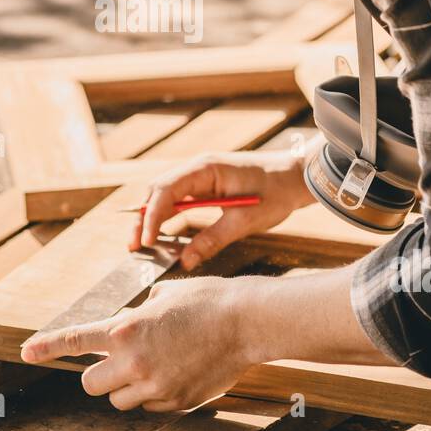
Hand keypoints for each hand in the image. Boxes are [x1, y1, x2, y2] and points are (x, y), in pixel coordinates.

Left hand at [20, 276, 257, 411]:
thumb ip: (138, 315)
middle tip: (118, 361)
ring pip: (118, 400)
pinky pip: (148, 407)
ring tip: (154, 365)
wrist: (246, 322)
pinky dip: (153, 395)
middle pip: (90, 384)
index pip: (75, 340)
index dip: (46, 348)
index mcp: (125, 329)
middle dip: (99, 374)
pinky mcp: (175, 402)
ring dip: (126, 387)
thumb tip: (132, 325)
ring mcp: (154, 386)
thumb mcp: (164, 295)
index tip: (25, 353)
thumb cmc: (207, 300)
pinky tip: (176, 373)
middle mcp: (133, 360)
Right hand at [134, 149, 315, 270]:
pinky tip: (164, 235)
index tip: (146, 241)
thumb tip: (185, 261)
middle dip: (144, 218)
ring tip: (143, 243)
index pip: (166, 190)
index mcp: (205, 169)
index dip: (151, 217)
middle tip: (134, 247)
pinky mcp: (207, 185)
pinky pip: (180, 199)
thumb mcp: (244, 222)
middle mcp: (198, 168)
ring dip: (153, 217)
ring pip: (166, 194)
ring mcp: (202, 176)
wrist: (296, 177)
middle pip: (159, 191)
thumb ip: (212, 240)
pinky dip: (169, 215)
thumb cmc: (274, 193)